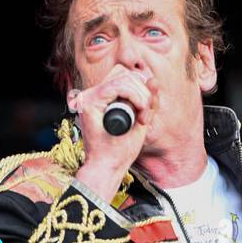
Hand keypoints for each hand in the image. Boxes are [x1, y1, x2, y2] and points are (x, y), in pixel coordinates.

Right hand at [67, 64, 158, 200]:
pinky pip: (117, 86)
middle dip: (143, 91)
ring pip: (123, 78)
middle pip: (125, 74)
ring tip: (142, 118)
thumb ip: (147, 102)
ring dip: (141, 96)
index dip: (141, 85)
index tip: (147, 109)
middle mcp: (94, 95)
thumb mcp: (140, 122)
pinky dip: (133, 96)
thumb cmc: (121, 151)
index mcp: (103, 99)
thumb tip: (152, 79)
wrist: (108, 168)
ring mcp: (89, 97)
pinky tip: (140, 112)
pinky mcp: (89, 102)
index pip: (125, 76)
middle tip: (146, 116)